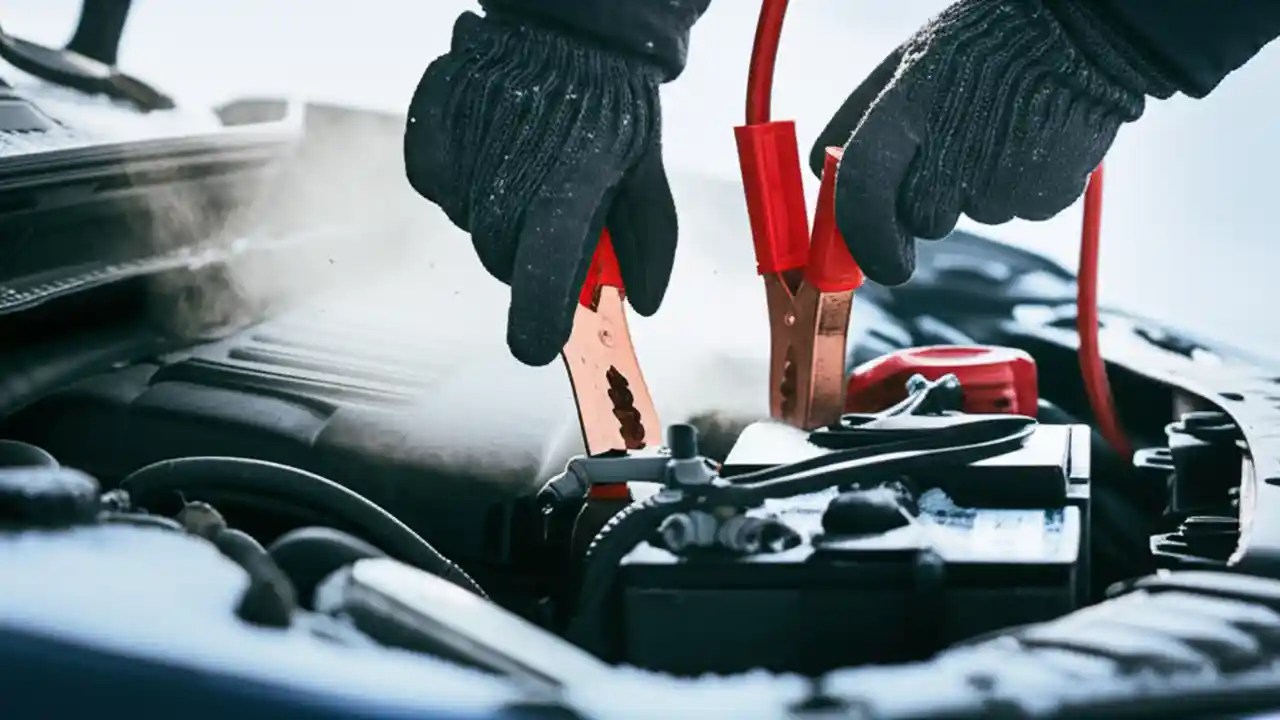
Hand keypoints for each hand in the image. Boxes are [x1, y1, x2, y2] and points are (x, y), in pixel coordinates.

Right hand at [405, 12, 677, 366]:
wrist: (573, 24)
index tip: (535, 347)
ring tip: (523, 170)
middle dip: (524, 261)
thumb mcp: (647, 168)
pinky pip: (429, 177)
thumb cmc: (614, 102)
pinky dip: (451, 180)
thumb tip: (643, 305)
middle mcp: (517, 163)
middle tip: (546, 225)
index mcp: (577, 181)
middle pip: (500, 258)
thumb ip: (649, 243)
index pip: (548, 268)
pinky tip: (484, 158)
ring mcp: (473, 136)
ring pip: (466, 219)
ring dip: (491, 216)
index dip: (538, 317)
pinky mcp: (438, 112)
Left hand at [812, 0, 1173, 285]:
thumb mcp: (909, 64)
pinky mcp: (1047, 197)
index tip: (873, 258)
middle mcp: (952, 154)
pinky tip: (1030, 138)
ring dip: (977, 186)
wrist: (1084, 30)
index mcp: (907, 112)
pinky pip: (1018, 210)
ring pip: (972, 214)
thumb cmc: (986, 43)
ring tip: (1000, 128)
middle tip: (956, 144)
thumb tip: (824, 168)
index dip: (862, 237)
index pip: (862, 197)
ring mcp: (1002, 181)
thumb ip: (859, 119)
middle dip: (929, 198)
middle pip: (922, 218)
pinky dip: (1020, 185)